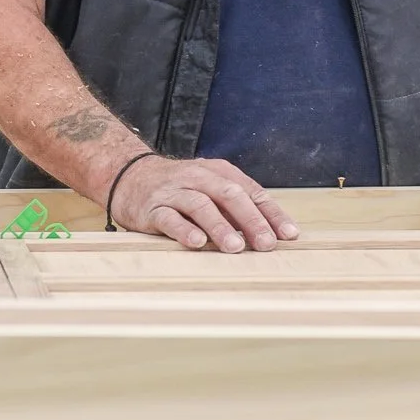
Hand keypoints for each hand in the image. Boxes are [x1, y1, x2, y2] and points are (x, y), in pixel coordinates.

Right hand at [109, 154, 299, 252]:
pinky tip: (196, 242)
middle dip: (251, 220)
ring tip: (235, 247)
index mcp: (219, 173)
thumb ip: (237, 208)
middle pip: (230, 195)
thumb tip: (272, 233)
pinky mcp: (153, 208)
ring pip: (201, 206)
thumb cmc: (181, 189)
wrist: (130, 177)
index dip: (271, 213)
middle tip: (266, 243)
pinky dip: (184, 229)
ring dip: (220, 227)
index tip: (289, 235)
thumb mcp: (211, 190)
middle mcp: (198, 178)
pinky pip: (169, 218)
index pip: (251, 192)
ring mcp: (175, 192)